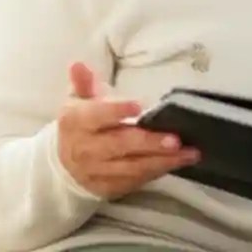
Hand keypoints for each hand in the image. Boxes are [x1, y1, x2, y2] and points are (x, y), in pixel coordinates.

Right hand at [56, 62, 200, 198]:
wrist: (62, 164)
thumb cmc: (81, 124)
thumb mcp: (78, 100)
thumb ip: (84, 82)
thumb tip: (79, 64)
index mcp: (77, 122)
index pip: (96, 115)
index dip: (116, 110)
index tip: (139, 105)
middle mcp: (85, 149)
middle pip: (119, 145)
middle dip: (149, 143)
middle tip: (175, 139)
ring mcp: (97, 171)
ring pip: (132, 168)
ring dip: (163, 161)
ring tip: (189, 153)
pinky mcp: (108, 188)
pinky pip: (135, 181)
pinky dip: (157, 172)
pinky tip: (177, 163)